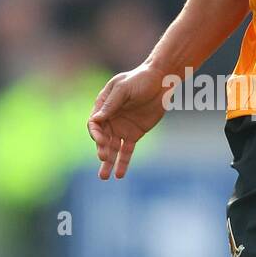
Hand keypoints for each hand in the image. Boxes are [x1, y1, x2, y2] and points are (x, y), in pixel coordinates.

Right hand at [87, 64, 169, 178]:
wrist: (161, 81)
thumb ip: (111, 104)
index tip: (102, 140)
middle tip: (103, 158)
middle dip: (102, 149)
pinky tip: (119, 175)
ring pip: (112, 149)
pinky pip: (126, 151)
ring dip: (108, 162)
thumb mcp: (123, 89)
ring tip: (104, 177)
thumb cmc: (140, 79)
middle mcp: (110, 119)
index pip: (94, 124)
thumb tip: (96, 119)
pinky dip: (123, 162)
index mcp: (103, 106)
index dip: (96, 133)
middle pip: (102, 139)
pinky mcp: (134, 135)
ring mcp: (121, 128)